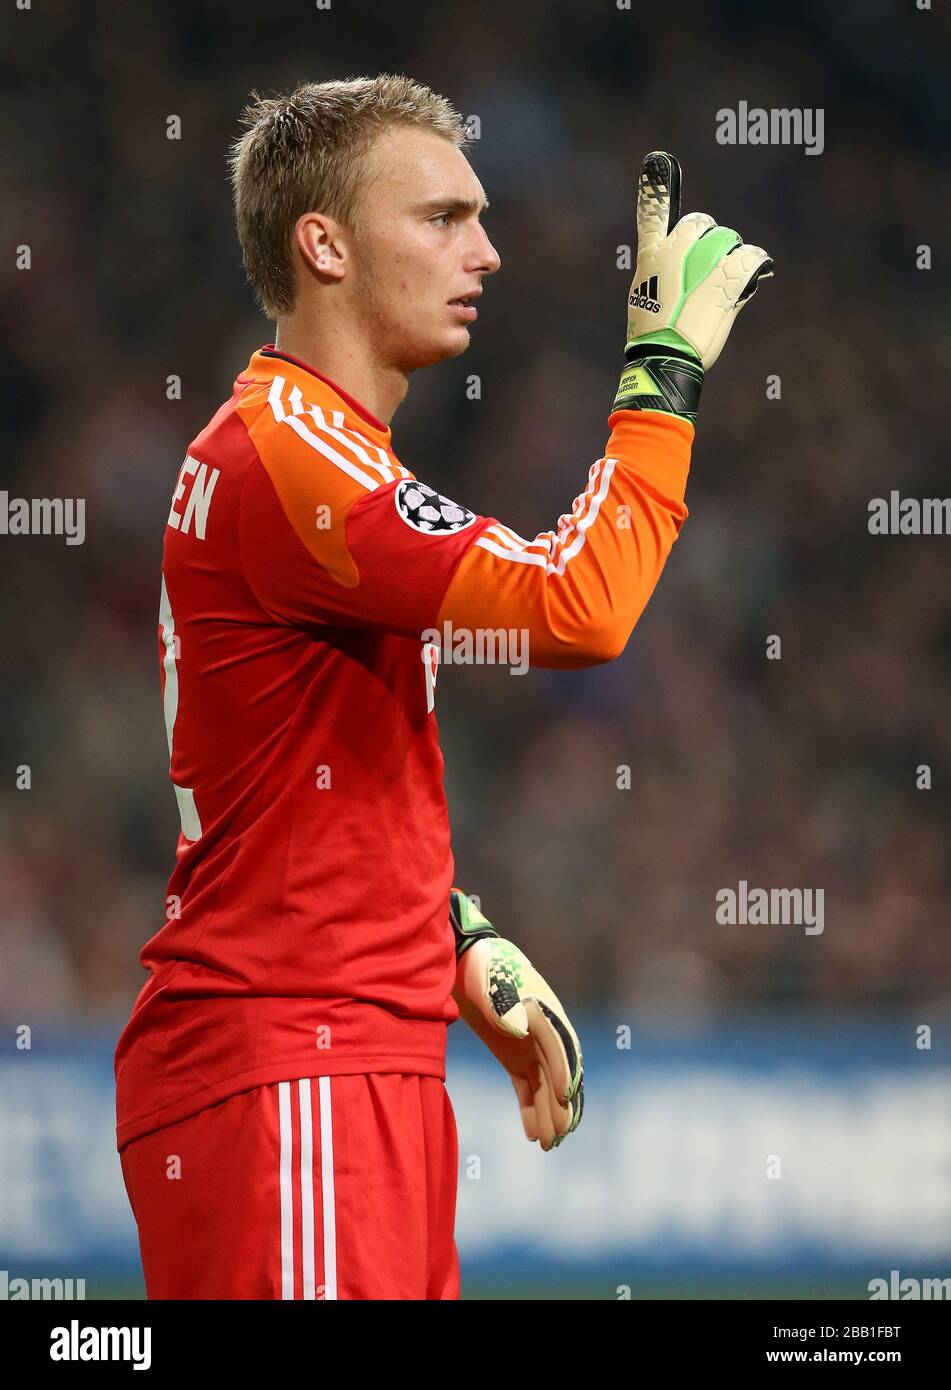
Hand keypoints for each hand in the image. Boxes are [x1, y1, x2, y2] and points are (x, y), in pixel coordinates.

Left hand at [452, 934, 583, 1150]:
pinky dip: (530, 1109)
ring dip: (547, 1114)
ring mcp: (531, 1047)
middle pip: (557, 1074)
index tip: (564, 1098)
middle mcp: (545, 1034)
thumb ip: (506, 1005)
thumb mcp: (493, 982)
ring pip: (544, 1087)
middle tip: (559, 1135)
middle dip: (560, 1105)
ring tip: (546, 1145)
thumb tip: (520, 1030)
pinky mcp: (515, 1057)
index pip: (559, 1048)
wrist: (466, 964)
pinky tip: (531, 1134)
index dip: (563, 1072)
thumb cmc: (485, 969)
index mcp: (546, 1014)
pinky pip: (527, 1088)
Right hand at [614, 151, 773, 419]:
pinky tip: (758, 269)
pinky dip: (756, 262)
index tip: (657, 159)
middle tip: (712, 266)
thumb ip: (669, 274)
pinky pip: (749, 257)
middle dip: (711, 240)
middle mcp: (674, 252)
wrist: (666, 359)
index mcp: (650, 257)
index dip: (654, 188)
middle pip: (701, 225)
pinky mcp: (726, 279)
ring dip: (731, 257)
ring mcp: (702, 263)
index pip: (651, 215)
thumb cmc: (657, 336)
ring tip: (724, 284)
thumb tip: (696, 265)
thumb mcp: (650, 300)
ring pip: (727, 241)